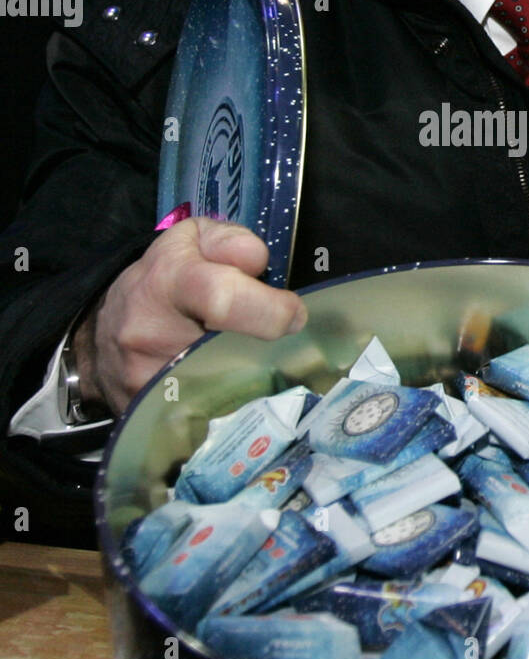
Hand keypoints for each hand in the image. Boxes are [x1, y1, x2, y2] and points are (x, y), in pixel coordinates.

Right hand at [73, 218, 306, 417]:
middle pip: (230, 353)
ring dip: (248, 381)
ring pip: (222, 395)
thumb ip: (231, 241)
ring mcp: (145, 383)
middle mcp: (150, 335)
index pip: (223, 297)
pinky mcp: (145, 417)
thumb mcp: (192, 240)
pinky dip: (226, 406)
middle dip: (263, 350)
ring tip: (245, 363)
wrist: (105, 330)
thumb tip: (258, 261)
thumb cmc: (162, 280)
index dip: (271, 310)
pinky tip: (229, 389)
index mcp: (168, 282)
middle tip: (270, 343)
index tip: (293, 315)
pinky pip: (203, 418)